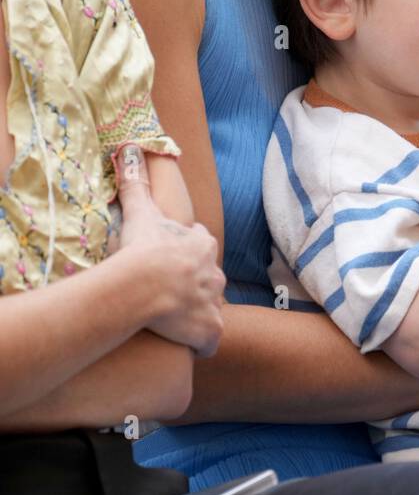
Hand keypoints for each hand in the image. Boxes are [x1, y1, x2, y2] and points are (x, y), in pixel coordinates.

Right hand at [116, 166, 225, 358]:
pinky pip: (210, 341)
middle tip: (169, 294)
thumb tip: (129, 148)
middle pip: (208, 277)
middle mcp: (214, 272)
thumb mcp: (141, 211)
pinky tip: (187, 345)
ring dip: (196, 314)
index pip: (199, 245)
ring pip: (210, 308)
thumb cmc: (142, 247)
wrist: (144, 284)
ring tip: (174, 320)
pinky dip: (201, 343)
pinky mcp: (210, 331)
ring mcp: (214, 303)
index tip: (169, 261)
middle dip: (194, 285)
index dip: (185, 254)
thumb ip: (135, 182)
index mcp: (201, 244)